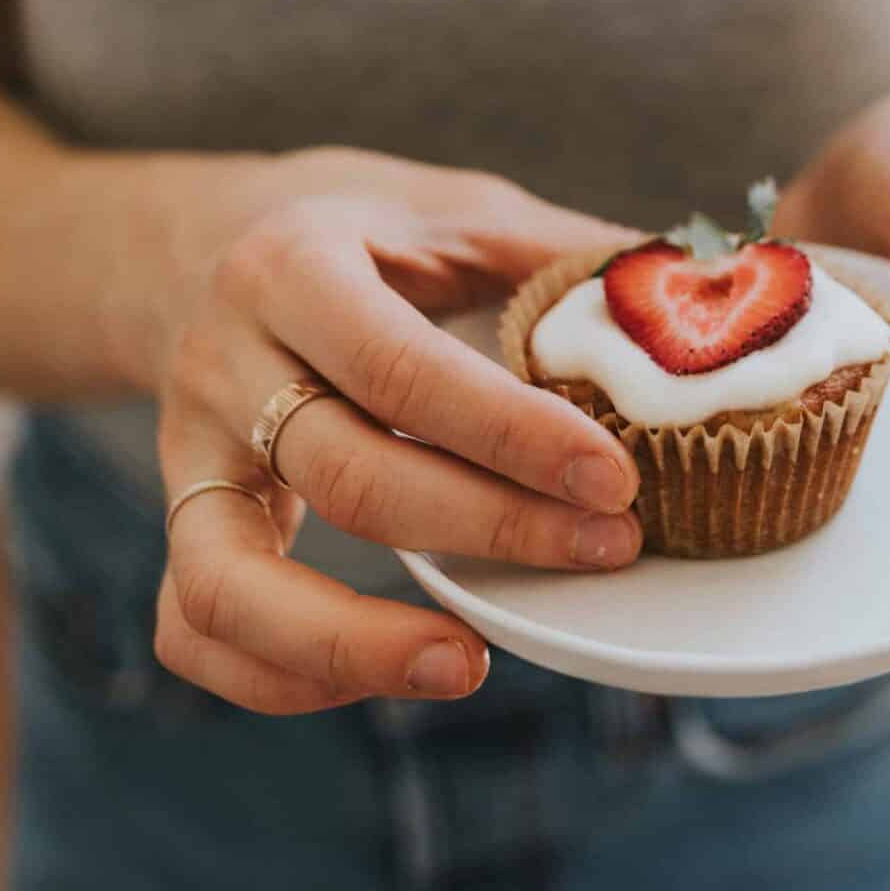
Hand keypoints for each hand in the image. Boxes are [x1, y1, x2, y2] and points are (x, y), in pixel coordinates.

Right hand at [152, 156, 642, 715]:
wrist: (204, 244)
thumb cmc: (366, 234)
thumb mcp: (455, 210)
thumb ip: (559, 255)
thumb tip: (711, 290)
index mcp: (292, 265)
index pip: (401, 367)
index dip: (512, 436)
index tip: (617, 480)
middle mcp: (223, 361)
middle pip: (346, 476)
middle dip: (488, 527)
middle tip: (609, 549)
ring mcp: (183, 452)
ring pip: (230, 581)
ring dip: (352, 645)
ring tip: (470, 664)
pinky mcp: (178, 522)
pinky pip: (193, 628)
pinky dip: (277, 680)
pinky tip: (395, 672)